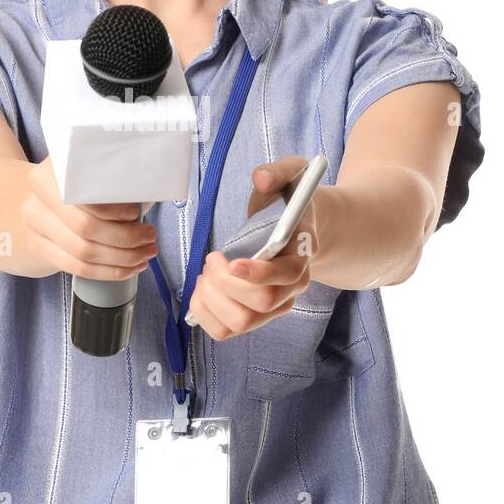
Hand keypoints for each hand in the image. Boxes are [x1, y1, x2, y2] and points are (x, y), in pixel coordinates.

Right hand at [22, 156, 158, 280]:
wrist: (49, 198)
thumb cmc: (85, 184)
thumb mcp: (100, 174)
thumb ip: (118, 180)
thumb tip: (149, 195)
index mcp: (53, 171)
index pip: (84, 195)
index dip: (111, 209)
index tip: (135, 213)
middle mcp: (37, 198)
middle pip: (85, 227)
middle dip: (125, 238)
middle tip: (150, 237)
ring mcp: (34, 225)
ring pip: (83, 252)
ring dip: (121, 258)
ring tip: (144, 254)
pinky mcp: (39, 247)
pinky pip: (77, 268)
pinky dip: (108, 272)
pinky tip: (128, 268)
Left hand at [186, 157, 320, 340]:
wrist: (297, 225)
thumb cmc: (290, 200)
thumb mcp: (291, 175)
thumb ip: (277, 172)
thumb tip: (261, 178)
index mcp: (303, 254)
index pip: (286, 276)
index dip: (257, 273)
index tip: (229, 261)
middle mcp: (292, 288)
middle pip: (259, 305)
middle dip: (224, 283)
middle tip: (212, 257)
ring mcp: (273, 306)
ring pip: (240, 323)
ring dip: (212, 299)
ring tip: (205, 272)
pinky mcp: (252, 315)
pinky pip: (225, 330)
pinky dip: (204, 313)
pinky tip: (201, 290)